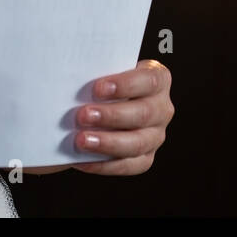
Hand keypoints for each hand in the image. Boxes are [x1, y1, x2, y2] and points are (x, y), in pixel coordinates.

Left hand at [71, 59, 172, 174]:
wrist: (108, 103)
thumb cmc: (106, 83)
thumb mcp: (108, 71)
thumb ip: (98, 73)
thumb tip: (74, 81)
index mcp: (158, 80)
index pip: (149, 80)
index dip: (125, 85)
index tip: (98, 88)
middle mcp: (162, 109)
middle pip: (143, 114)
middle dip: (111, 116)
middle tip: (83, 115)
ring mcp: (156, 136)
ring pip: (137, 143)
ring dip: (107, 143)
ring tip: (81, 140)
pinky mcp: (145, 157)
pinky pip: (128, 165)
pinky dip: (104, 164)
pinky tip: (82, 160)